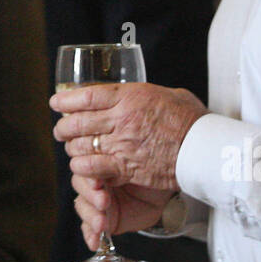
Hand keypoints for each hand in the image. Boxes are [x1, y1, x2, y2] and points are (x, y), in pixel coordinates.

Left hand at [52, 82, 207, 191]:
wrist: (204, 148)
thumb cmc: (191, 119)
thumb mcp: (167, 94)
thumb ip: (145, 95)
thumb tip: (136, 94)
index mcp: (130, 96)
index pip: (87, 96)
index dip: (66, 100)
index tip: (55, 102)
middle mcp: (122, 119)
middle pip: (78, 121)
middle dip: (64, 127)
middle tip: (60, 130)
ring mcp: (123, 143)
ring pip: (82, 145)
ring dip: (71, 148)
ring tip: (70, 149)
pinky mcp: (127, 166)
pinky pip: (94, 167)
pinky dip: (82, 167)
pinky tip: (81, 167)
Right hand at [71, 174, 172, 246]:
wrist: (164, 191)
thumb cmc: (149, 172)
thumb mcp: (133, 167)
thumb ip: (112, 166)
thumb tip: (92, 164)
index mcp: (98, 162)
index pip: (82, 166)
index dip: (88, 176)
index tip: (97, 183)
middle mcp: (94, 181)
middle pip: (80, 186)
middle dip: (91, 196)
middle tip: (104, 202)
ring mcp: (96, 201)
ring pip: (83, 207)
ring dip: (91, 216)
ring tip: (102, 223)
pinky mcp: (101, 220)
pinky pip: (89, 229)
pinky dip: (91, 236)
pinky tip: (94, 242)